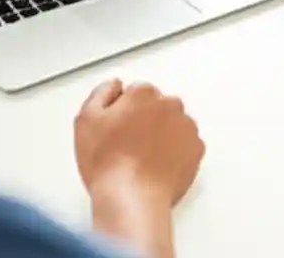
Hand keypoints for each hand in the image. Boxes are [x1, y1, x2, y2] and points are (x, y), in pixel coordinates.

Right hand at [75, 80, 205, 209]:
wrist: (132, 198)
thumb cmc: (108, 163)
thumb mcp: (86, 119)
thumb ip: (101, 93)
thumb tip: (115, 86)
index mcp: (143, 93)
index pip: (136, 91)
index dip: (124, 110)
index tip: (118, 127)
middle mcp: (169, 105)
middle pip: (157, 105)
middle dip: (146, 119)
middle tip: (128, 144)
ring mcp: (186, 127)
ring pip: (173, 123)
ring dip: (162, 134)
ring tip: (142, 159)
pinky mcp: (197, 149)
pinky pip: (186, 144)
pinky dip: (176, 152)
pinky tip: (157, 165)